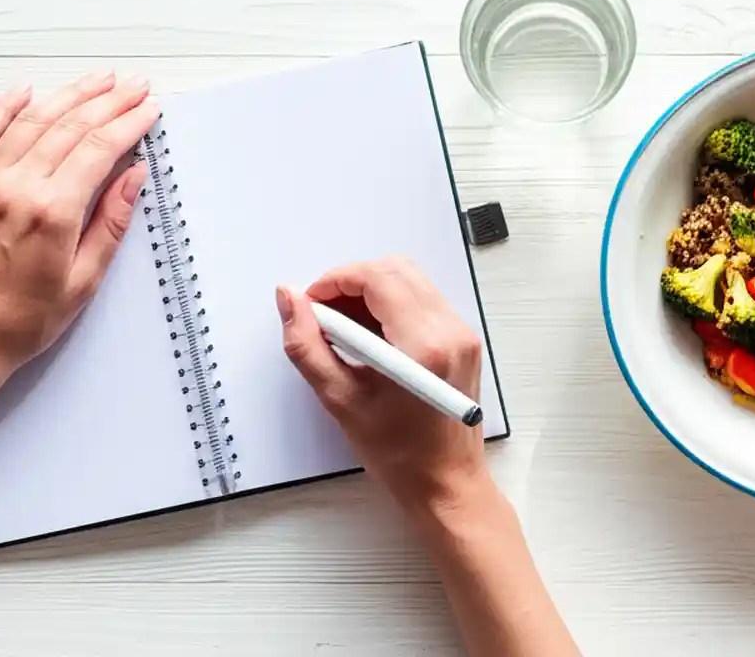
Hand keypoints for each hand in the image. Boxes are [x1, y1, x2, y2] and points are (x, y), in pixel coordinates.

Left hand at [0, 72, 159, 412]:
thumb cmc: (22, 321)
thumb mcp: (83, 281)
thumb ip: (110, 224)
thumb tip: (132, 177)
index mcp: (52, 213)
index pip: (99, 149)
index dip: (128, 124)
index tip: (149, 110)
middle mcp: (15, 189)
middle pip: (69, 127)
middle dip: (107, 101)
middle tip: (134, 86)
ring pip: (31, 122)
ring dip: (68, 95)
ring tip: (97, 80)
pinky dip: (4, 108)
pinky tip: (26, 91)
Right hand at [277, 258, 489, 517]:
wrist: (446, 483)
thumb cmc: (400, 454)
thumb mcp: (340, 399)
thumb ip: (307, 345)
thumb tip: (289, 299)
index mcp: (423, 345)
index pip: (377, 279)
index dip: (336, 281)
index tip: (311, 303)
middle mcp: (451, 331)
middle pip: (396, 270)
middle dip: (352, 283)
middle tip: (323, 314)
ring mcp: (463, 333)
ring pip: (411, 281)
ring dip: (371, 294)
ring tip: (343, 330)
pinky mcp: (464, 340)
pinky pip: (424, 302)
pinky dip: (391, 308)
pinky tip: (369, 339)